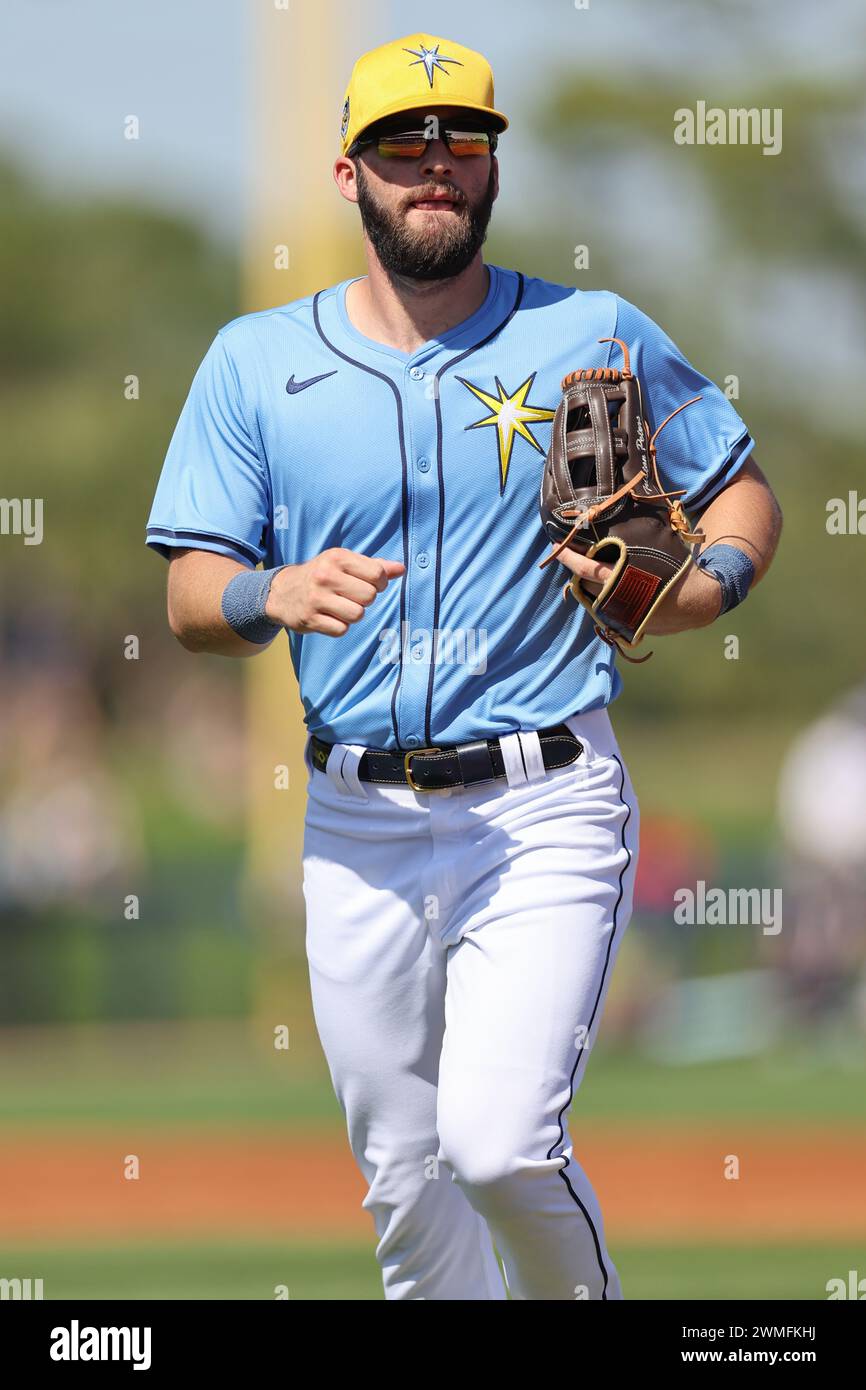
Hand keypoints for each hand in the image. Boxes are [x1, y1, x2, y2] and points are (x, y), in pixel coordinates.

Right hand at [266, 548, 404, 636]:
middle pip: (369, 596)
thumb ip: (374, 566)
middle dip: (365, 599)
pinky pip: (342, 630)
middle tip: (351, 596)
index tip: (369, 584)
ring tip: (341, 607)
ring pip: (357, 614)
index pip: (377, 574)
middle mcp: (326, 576)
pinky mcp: (310, 619)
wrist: (281, 592)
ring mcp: (316, 598)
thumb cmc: (322, 576)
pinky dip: (340, 626)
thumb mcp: (344, 564)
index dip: (379, 583)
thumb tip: (401, 569)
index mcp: (337, 557)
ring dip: (353, 614)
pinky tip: (330, 617)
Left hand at [551, 546, 722, 635]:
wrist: (696, 601)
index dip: (568, 556)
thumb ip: (634, 529)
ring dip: (589, 583)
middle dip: (578, 569)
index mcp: (620, 579)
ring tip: (592, 566)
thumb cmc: (676, 567)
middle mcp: (614, 600)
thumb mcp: (657, 541)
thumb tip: (621, 501)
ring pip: (592, 598)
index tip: (556, 547)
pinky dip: (603, 595)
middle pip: (583, 584)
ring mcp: (617, 616)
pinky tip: (610, 584)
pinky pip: (605, 608)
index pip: (584, 568)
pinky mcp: (623, 625)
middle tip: (573, 553)